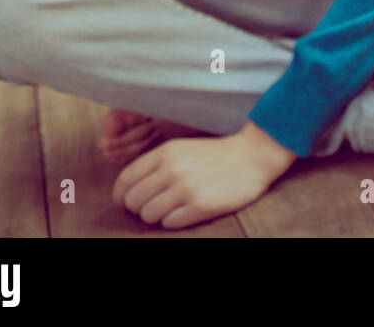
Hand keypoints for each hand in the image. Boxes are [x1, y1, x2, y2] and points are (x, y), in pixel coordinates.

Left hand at [112, 122, 296, 228]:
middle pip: (133, 200)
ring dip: (157, 216)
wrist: (253, 157)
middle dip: (139, 208)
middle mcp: (173, 169)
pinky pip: (169, 223)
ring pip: (148, 215)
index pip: (125, 180)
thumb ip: (155, 165)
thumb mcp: (182, 149)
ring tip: (173, 208)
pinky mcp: (200, 205)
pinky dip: (174, 221)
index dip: (120, 196)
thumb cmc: (215, 155)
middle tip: (154, 206)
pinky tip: (187, 211)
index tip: (125, 203)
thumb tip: (126, 192)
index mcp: (166, 152)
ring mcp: (186, 188)